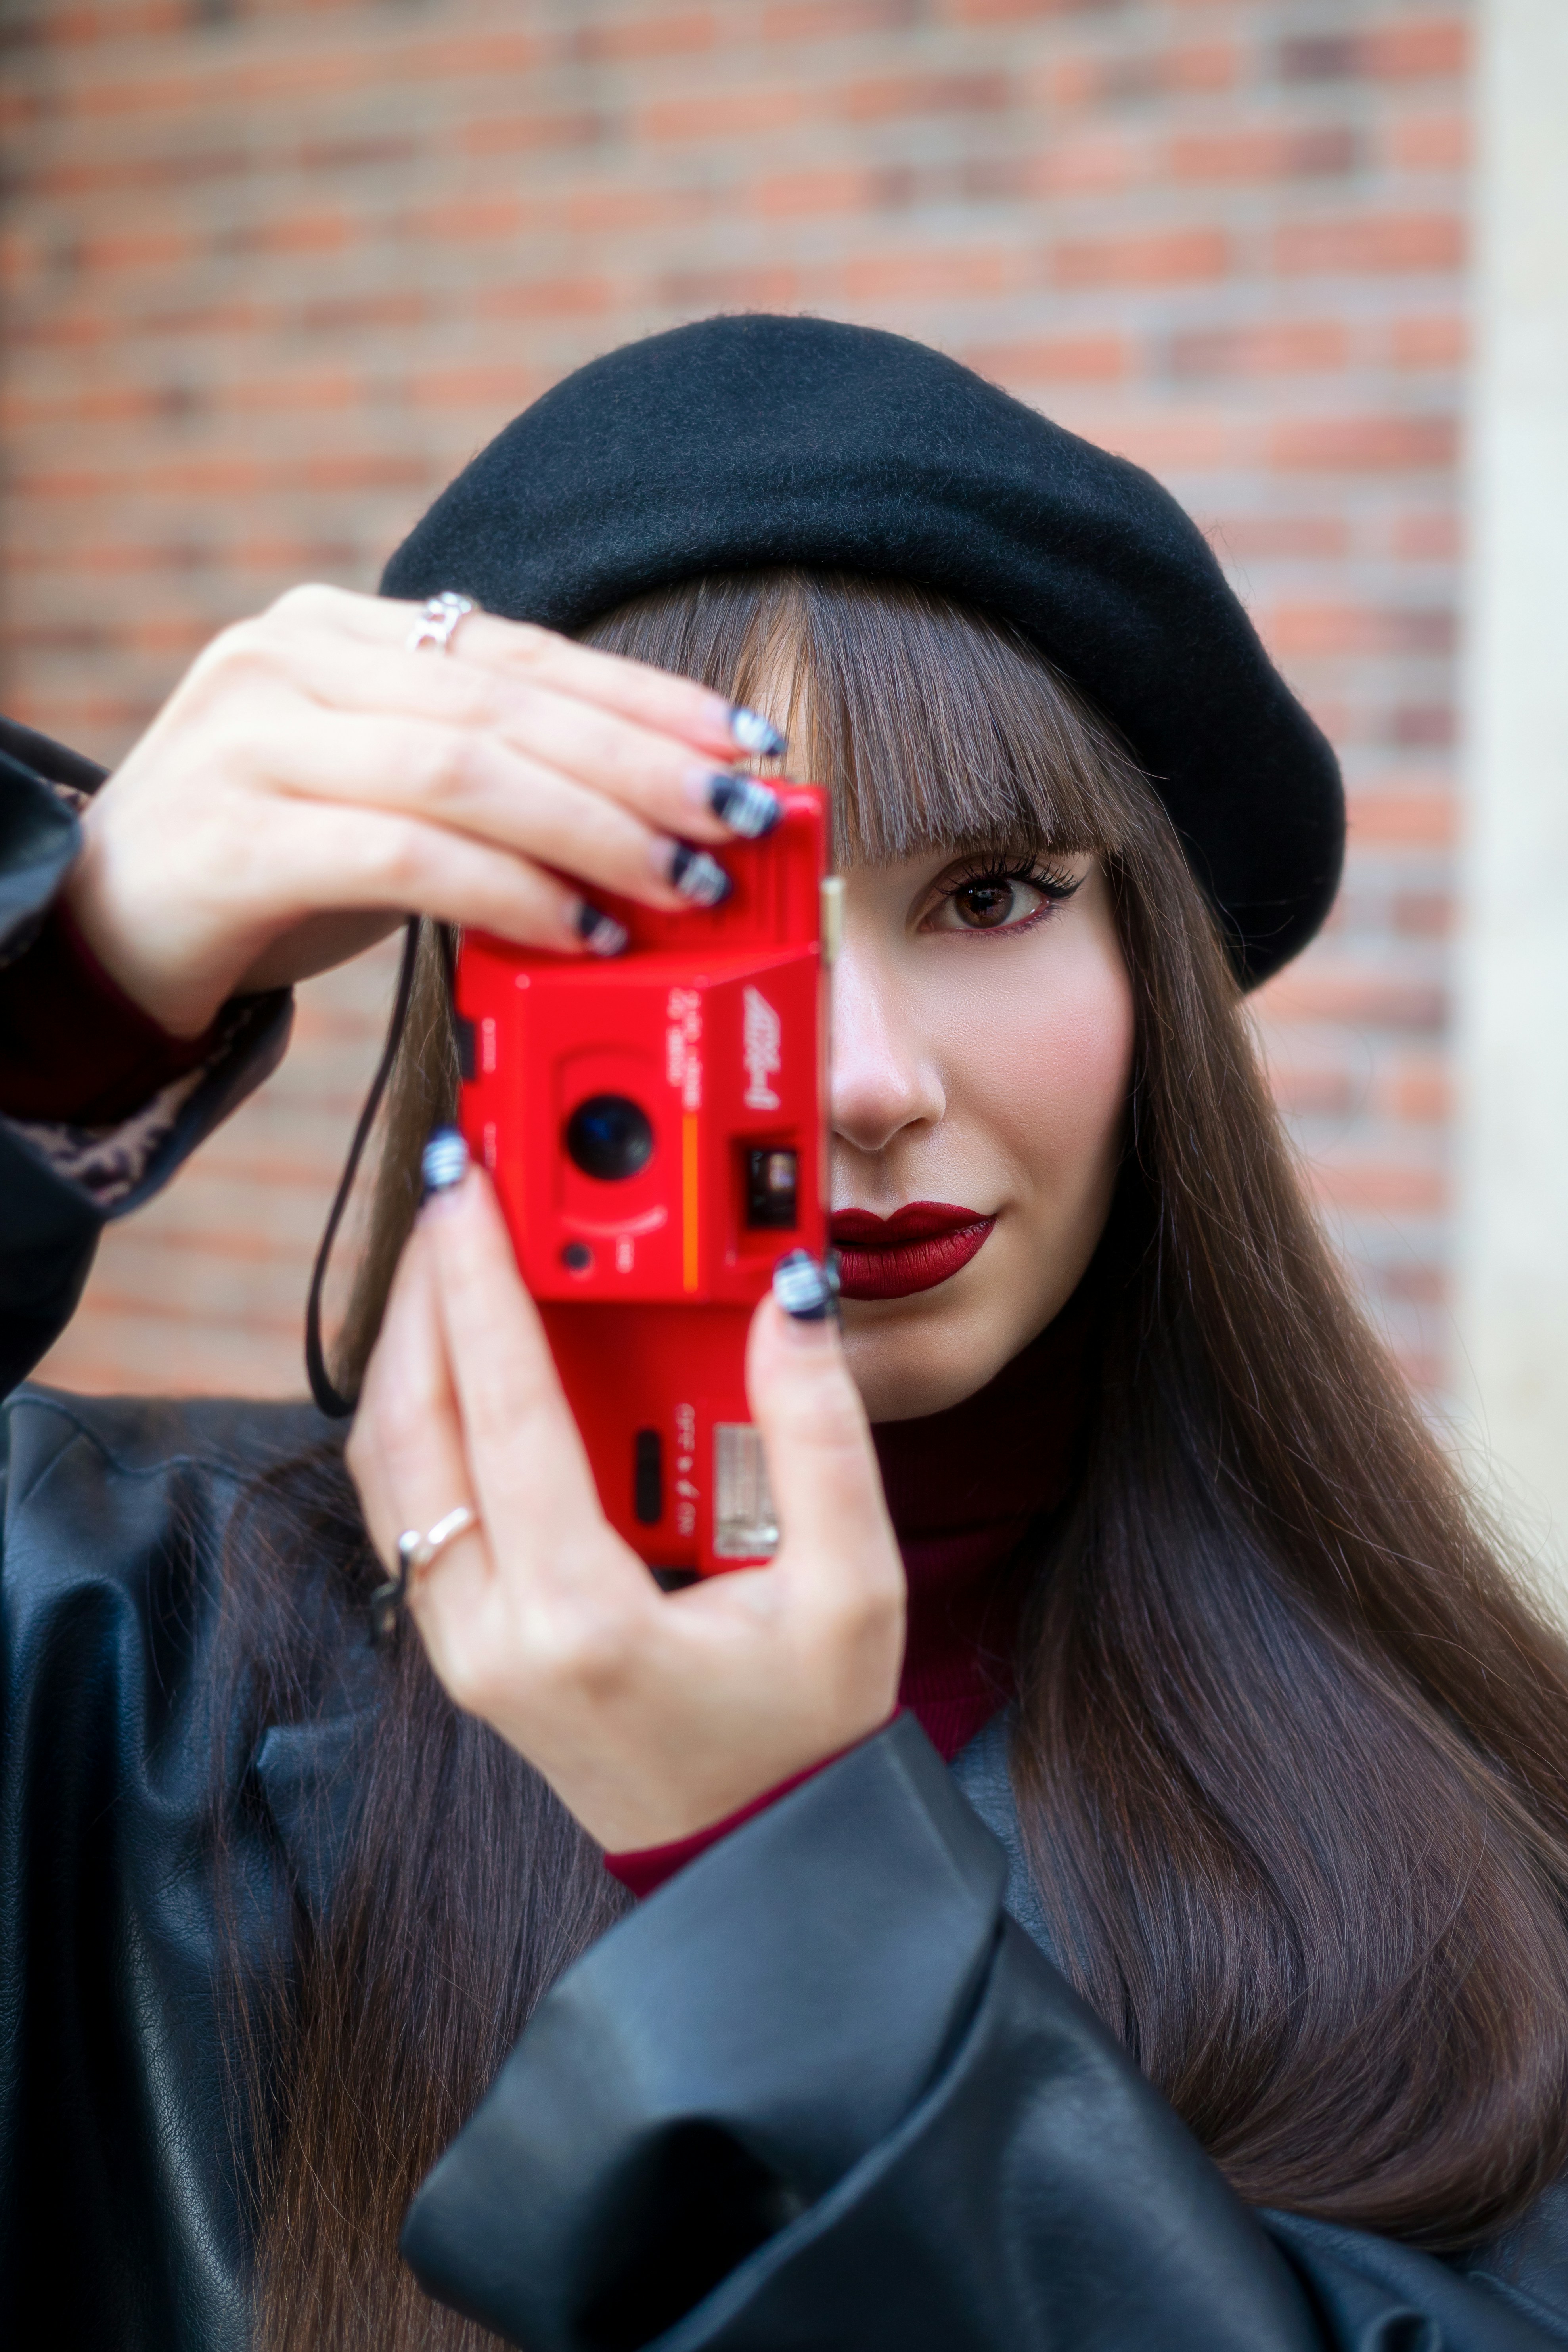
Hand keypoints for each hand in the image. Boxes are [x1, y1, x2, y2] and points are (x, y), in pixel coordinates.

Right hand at [64, 584, 779, 1037]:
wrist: (99, 929)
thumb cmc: (269, 865)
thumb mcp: (380, 795)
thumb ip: (486, 780)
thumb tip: (651, 811)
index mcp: (337, 631)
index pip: (522, 654)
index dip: (643, 700)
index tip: (744, 745)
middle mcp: (287, 659)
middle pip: (505, 704)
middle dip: (641, 764)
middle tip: (737, 818)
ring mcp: (250, 740)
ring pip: (462, 770)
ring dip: (592, 829)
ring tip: (683, 880)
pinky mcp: (232, 835)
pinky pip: (401, 856)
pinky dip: (507, 891)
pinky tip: (580, 926)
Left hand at [347, 1169, 905, 1853]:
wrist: (750, 1855)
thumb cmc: (805, 1735)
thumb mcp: (856, 1591)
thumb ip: (825, 1442)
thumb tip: (787, 1304)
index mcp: (585, 1620)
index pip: (507, 1416)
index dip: (480, 1285)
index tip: (470, 1187)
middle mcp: (494, 1636)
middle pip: (411, 1427)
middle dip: (423, 1292)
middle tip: (458, 1192)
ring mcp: (459, 1646)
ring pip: (389, 1465)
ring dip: (412, 1348)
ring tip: (455, 1253)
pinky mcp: (458, 1643)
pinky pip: (408, 1503)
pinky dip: (423, 1411)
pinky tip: (464, 1354)